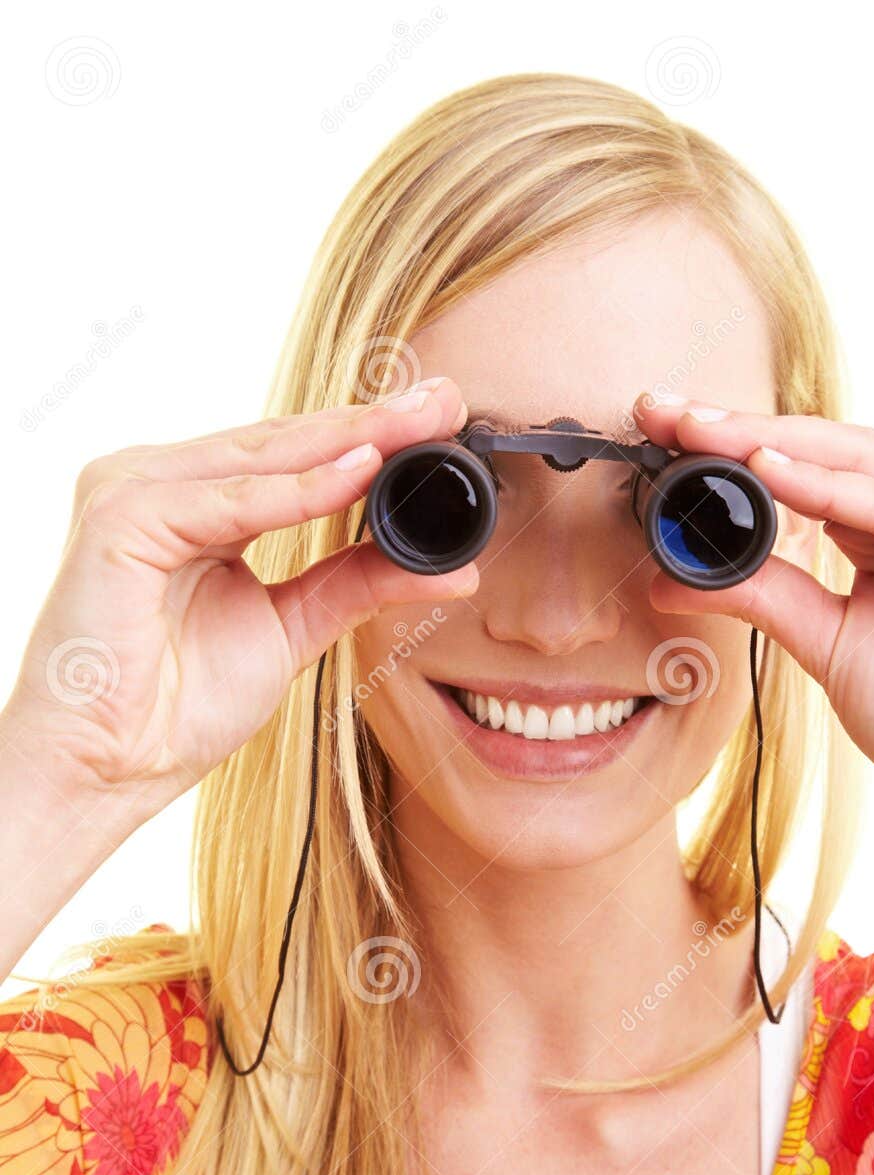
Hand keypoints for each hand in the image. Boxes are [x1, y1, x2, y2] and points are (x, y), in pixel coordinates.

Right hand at [4, 378, 475, 818]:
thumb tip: (455, 571)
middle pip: (281, 444)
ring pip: (258, 459)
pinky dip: (295, 493)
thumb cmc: (176, 707)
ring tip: (415, 425)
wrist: (110, 766)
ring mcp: (132, 491)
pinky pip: (226, 502)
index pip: (292, 456)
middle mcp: (159, 482)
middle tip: (445, 399)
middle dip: (371, 423)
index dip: (369, 435)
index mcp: (192, 500)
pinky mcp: (120, 518)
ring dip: (344, 441)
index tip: (442, 418)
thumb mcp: (291, 629)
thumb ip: (359, 585)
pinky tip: (357, 474)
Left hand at [634, 392, 873, 848]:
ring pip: (861, 461)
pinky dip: (834, 489)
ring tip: (703, 432)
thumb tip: (671, 575)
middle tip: (664, 413)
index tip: (660, 429)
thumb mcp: (823, 642)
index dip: (732, 444)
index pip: (808, 463)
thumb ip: (759, 595)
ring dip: (775, 443)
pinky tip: (771, 472)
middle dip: (741, 429)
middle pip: (828, 449)